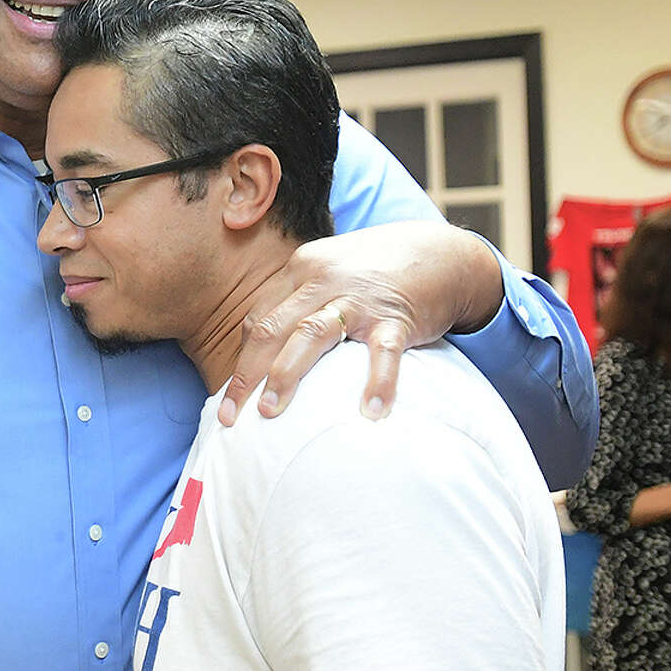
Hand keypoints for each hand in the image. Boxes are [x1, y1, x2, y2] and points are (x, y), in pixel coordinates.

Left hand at [219, 223, 499, 426]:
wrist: (441, 253)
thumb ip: (298, 305)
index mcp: (301, 270)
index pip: (258, 318)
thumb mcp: (329, 276)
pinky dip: (377, 381)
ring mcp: (359, 297)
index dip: (240, 361)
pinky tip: (371, 411)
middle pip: (272, 328)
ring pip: (313, 334)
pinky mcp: (396, 315)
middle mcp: (323, 280)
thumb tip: (261, 351)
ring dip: (286, 375)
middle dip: (246, 374)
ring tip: (271, 413)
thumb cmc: (375, 274)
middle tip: (229, 417)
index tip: (229, 400)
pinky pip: (383, 350)